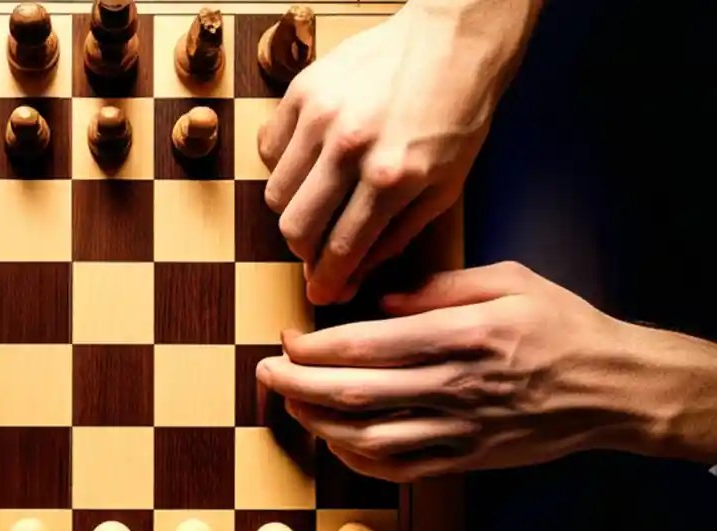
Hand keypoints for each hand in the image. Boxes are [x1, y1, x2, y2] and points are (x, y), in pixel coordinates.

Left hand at [255, 262, 716, 480]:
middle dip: (297, 385)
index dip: (316, 347)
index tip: (286, 340)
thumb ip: (440, 286)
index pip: (369, 345)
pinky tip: (333, 442)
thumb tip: (380, 301)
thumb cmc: (561, 326)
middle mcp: (455, 386)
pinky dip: (356, 459)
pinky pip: (398, 470)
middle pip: (356, 393)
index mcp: (463, 336)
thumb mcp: (508, 280)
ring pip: (368, 438)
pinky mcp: (465, 459)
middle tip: (265, 372)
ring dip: (317, 424)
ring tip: (288, 405)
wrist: (614, 389)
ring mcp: (459, 430)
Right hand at [259, 1, 535, 303]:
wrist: (451, 42)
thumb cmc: (456, 115)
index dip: (325, 282)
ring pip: (277, 193)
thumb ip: (396, 236)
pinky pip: (269, 149)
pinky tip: (310, 163)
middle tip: (317, 252)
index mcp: (392, 178)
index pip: (340, 250)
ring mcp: (320, 117)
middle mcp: (350, 148)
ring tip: (318, 204)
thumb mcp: (443, 188)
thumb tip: (353, 276)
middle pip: (297, 228)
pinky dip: (283, 166)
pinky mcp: (302, 91)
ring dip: (293, 210)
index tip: (319, 295)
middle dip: (304, 253)